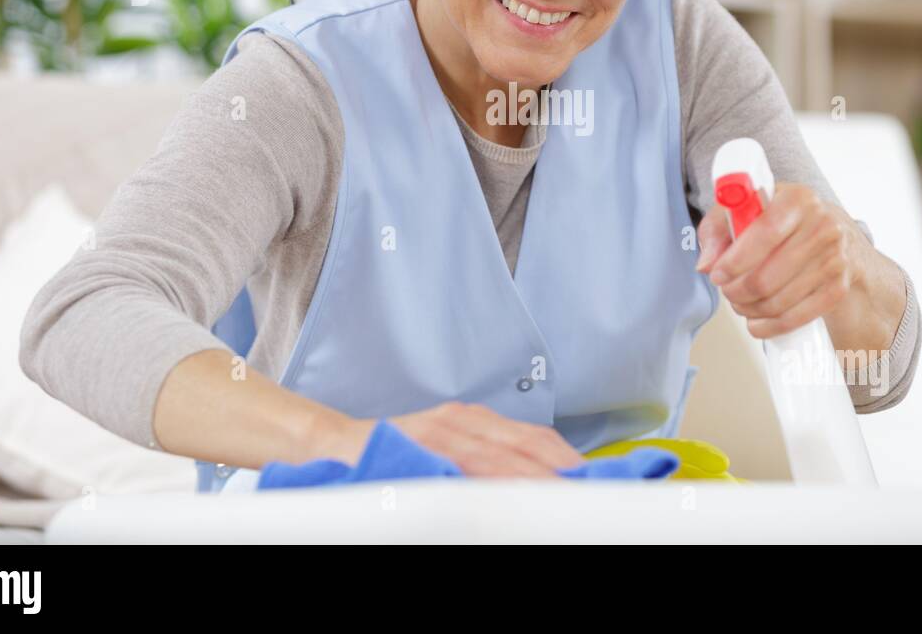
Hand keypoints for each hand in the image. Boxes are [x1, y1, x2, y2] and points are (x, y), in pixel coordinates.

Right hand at [316, 402, 587, 477]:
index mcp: (475, 421)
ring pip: (498, 458)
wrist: (330, 445)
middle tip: (586, 495)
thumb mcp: (447, 449)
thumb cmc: (394, 453)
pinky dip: (487, 480)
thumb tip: (536, 484)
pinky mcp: (416, 448)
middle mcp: (461, 421)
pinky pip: (460, 467)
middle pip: (524, 445)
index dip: (564, 459)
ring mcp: (439, 433)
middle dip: (558, 472)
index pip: (534, 438)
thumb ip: (486, 461)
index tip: (590, 481)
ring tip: (558, 500)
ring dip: (531, 478)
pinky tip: (505, 496)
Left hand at [695, 182, 867, 340]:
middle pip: (769, 276)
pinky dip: (770, 326)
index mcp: (797, 199)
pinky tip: (756, 321)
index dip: (736, 260)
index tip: (717, 275)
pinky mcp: (838, 287)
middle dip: (737, 291)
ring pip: (779, 301)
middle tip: (727, 291)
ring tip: (739, 302)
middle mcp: (822, 225)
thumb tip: (706, 264)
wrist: (830, 232)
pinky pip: (797, 318)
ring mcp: (834, 258)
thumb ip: (717, 231)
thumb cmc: (780, 219)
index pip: (766, 232)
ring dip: (750, 309)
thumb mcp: (745, 211)